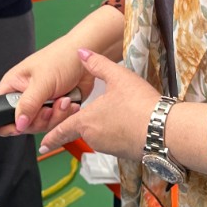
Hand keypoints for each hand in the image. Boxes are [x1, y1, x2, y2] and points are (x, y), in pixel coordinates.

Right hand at [0, 39, 97, 139]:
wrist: (87, 60)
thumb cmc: (62, 58)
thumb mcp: (42, 81)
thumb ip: (28, 104)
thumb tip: (19, 123)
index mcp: (14, 85)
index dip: (7, 123)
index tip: (22, 125)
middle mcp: (25, 96)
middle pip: (23, 124)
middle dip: (40, 119)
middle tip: (48, 109)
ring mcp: (41, 103)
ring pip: (41, 125)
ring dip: (56, 116)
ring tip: (63, 100)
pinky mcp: (55, 108)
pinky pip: (56, 122)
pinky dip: (65, 115)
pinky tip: (69, 102)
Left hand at [28, 49, 161, 156]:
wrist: (164, 130)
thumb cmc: (139, 104)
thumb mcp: (117, 77)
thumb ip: (97, 64)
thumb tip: (81, 53)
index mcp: (86, 121)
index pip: (62, 131)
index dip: (51, 137)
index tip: (42, 145)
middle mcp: (94, 138)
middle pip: (83, 131)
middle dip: (86, 124)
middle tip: (99, 111)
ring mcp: (109, 149)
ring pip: (100, 137)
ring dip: (105, 127)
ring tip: (122, 112)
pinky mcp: (124, 154)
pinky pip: (115, 142)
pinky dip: (118, 133)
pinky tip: (132, 122)